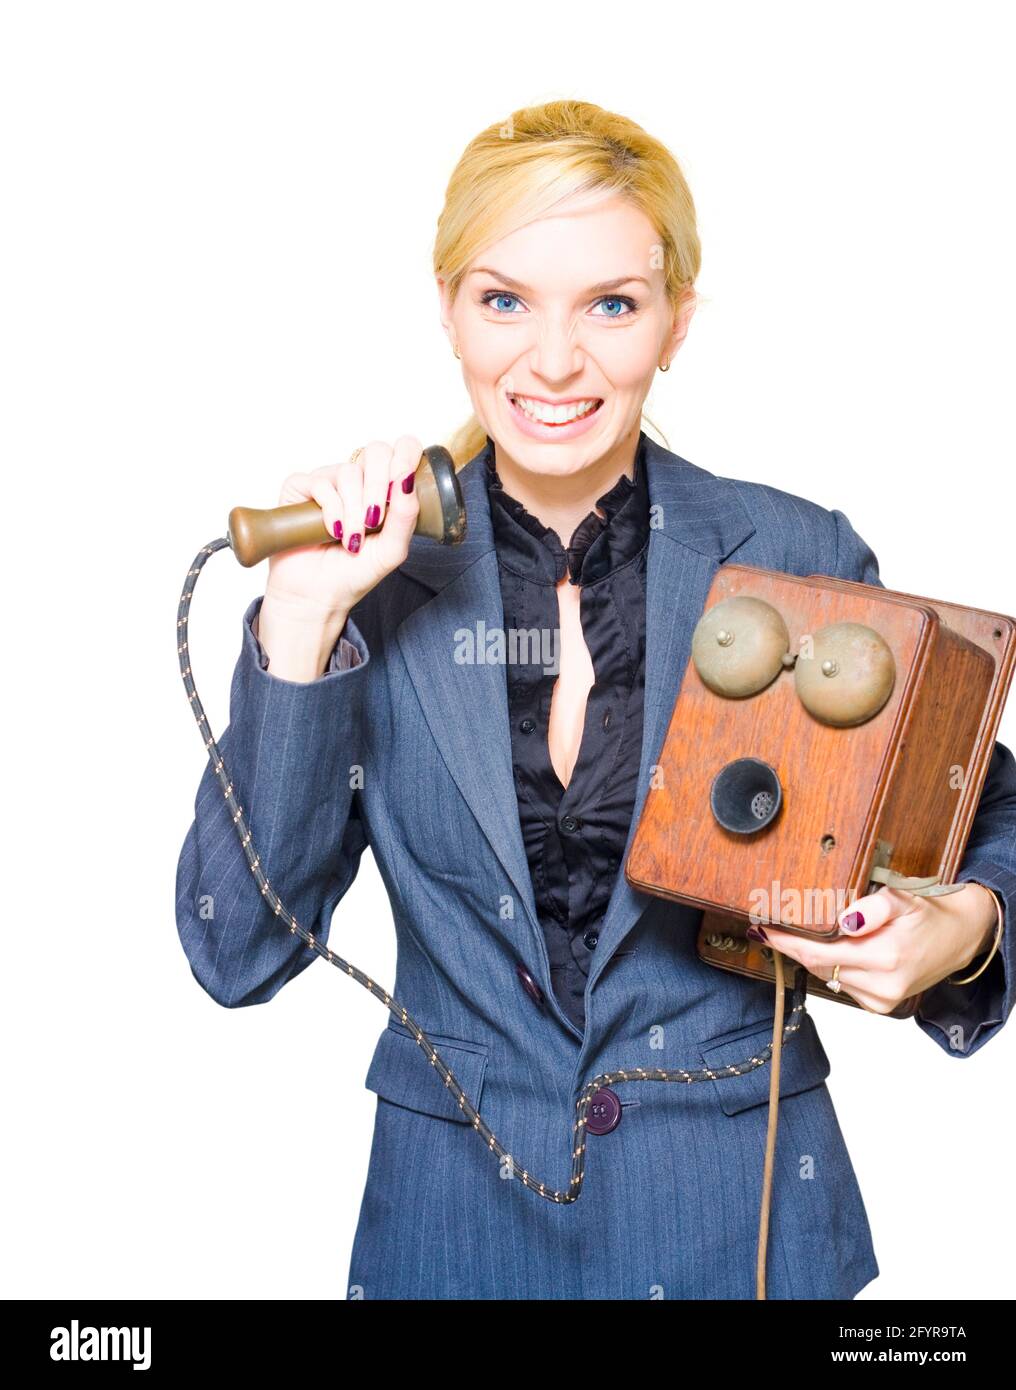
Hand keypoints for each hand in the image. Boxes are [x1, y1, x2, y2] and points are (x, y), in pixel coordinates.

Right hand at [264, 436, 422, 620]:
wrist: (317, 595)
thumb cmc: (353, 574)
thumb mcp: (391, 550)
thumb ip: (405, 517)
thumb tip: (408, 481)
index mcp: (384, 489)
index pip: (400, 451)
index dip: (405, 454)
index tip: (404, 478)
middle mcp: (357, 480)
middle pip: (376, 453)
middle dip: (379, 488)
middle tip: (374, 520)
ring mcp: (328, 481)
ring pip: (349, 472)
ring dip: (354, 510)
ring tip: (351, 540)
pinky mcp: (300, 488)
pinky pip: (321, 483)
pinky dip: (331, 509)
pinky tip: (331, 532)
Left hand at [754, 883, 999, 1013]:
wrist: (958, 939)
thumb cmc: (928, 916)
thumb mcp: (904, 900)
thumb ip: (873, 908)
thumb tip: (845, 920)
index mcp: (886, 958)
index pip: (819, 954)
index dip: (787, 943)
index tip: (763, 930)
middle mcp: (883, 986)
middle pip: (817, 967)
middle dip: (792, 947)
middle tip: (768, 927)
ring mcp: (881, 1000)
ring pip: (827, 976)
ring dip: (811, 957)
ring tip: (799, 934)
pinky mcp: (881, 1006)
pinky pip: (841, 985)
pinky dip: (832, 967)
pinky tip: (834, 951)